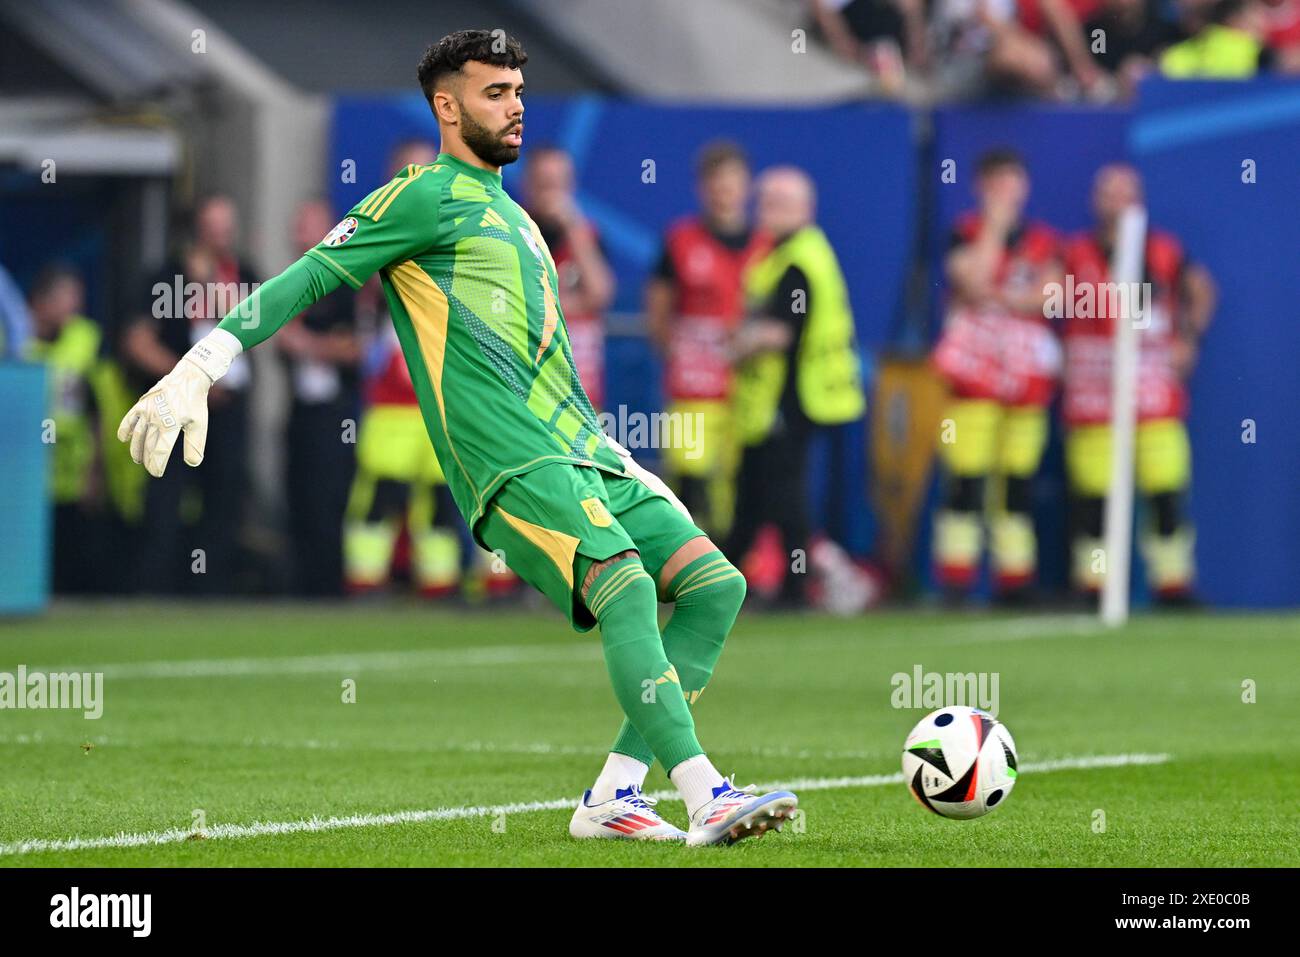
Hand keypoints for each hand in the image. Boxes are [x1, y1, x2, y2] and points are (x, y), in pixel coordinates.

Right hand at [116, 330, 239, 476]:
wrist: (188, 378)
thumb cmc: (195, 403)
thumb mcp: (199, 425)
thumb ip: (195, 445)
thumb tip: (192, 463)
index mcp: (171, 425)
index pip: (160, 451)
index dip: (157, 464)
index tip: (157, 473)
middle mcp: (156, 418)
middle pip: (147, 445)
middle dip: (148, 459)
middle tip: (150, 468)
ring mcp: (146, 411)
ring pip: (137, 435)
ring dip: (135, 449)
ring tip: (138, 459)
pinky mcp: (141, 404)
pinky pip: (130, 419)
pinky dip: (125, 429)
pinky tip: (123, 439)